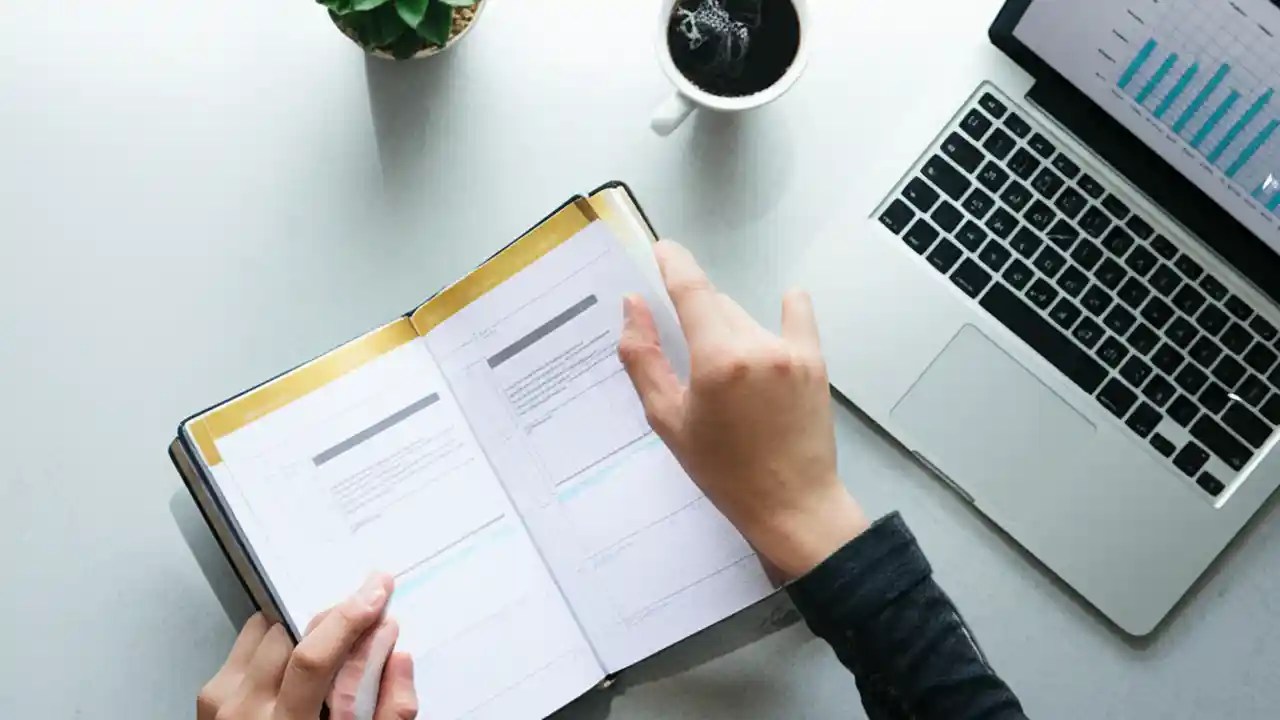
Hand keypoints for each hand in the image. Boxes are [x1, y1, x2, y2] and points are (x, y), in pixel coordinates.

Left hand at [198, 573, 417, 719]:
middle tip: (361, 618)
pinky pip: (247, 641)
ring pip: (267, 630)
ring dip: (300, 631)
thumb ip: (390, 713)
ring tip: (322, 651)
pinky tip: (290, 661)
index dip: (347, 620)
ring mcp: (222, 700)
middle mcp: (245, 712)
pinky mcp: (211, 692)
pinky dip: (273, 640)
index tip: (376, 592)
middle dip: (331, 620)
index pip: (313, 660)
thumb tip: (399, 658)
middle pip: (292, 636)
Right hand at [619, 240, 868, 578]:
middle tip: (688, 356)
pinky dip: (786, 309)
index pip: (691, 290)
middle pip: (717, 307)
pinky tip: (784, 305)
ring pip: (747, 319)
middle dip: (698, 319)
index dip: (673, 263)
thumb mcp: (669, 421)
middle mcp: (757, 346)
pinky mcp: (815, 362)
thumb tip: (633, 307)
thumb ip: (645, 359)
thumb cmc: (724, 473)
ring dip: (731, 331)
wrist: (793, 506)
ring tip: (729, 381)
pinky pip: (797, 316)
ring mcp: (791, 351)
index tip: (661, 250)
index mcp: (717, 360)